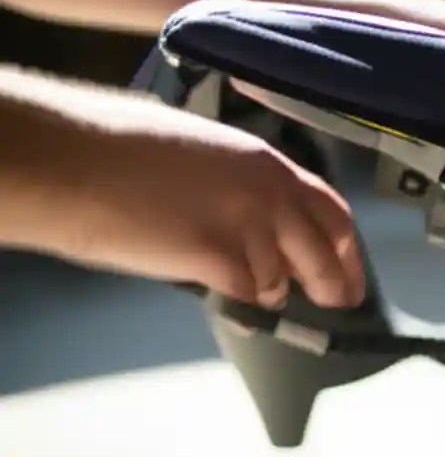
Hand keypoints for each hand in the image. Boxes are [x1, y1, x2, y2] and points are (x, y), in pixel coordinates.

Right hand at [61, 92, 364, 308]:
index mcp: (269, 164)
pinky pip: (246, 296)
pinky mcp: (220, 260)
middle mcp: (271, 195)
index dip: (347, 249)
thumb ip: (244, 185)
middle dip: (333, 285)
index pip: (332, 211)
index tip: (352, 273)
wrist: (79, 160)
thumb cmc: (126, 148)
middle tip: (337, 305)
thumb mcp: (209, 154)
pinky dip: (241, 308)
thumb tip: (258, 219)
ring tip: (246, 289)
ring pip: (280, 280)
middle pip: (323, 253)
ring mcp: (249, 228)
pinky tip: (229, 308)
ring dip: (268, 292)